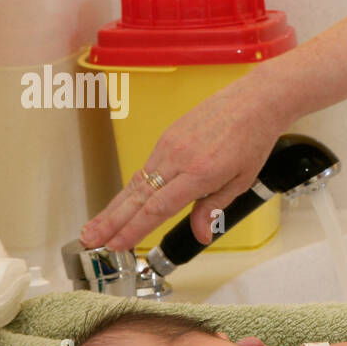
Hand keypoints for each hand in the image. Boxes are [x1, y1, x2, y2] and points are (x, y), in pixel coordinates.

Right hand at [79, 64, 294, 251]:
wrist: (255, 100)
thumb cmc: (253, 138)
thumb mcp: (242, 181)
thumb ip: (214, 208)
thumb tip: (200, 235)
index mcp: (200, 172)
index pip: (158, 208)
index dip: (134, 229)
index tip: (117, 245)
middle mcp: (178, 157)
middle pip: (138, 196)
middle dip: (111, 221)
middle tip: (91, 241)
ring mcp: (169, 144)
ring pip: (136, 182)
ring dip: (114, 207)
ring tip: (95, 227)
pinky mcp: (167, 136)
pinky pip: (145, 167)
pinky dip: (130, 188)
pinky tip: (121, 204)